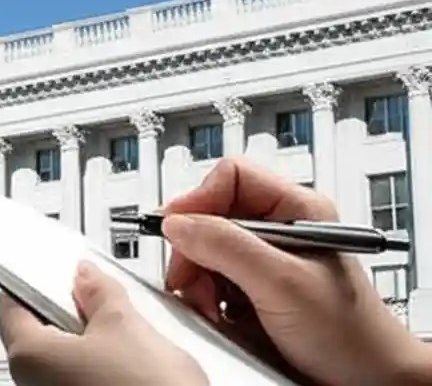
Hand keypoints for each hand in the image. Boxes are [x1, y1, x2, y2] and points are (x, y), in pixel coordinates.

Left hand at [0, 260, 206, 385]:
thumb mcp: (124, 325)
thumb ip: (99, 293)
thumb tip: (87, 277)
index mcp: (27, 354)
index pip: (12, 301)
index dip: (36, 278)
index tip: (58, 269)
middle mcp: (31, 383)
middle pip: (39, 331)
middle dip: (70, 310)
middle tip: (98, 297)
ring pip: (64, 357)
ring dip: (90, 341)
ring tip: (124, 334)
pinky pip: (81, 378)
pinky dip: (100, 366)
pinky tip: (130, 363)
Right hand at [163, 157, 431, 385]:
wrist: (366, 380)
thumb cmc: (348, 334)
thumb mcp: (281, 284)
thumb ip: (227, 246)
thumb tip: (178, 223)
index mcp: (296, 209)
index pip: (231, 177)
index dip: (198, 200)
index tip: (175, 229)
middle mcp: (280, 227)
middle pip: (211, 214)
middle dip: (195, 250)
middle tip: (191, 280)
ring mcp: (266, 258)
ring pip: (207, 248)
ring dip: (199, 277)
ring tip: (212, 305)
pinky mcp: (256, 286)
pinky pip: (213, 276)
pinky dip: (207, 295)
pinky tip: (220, 313)